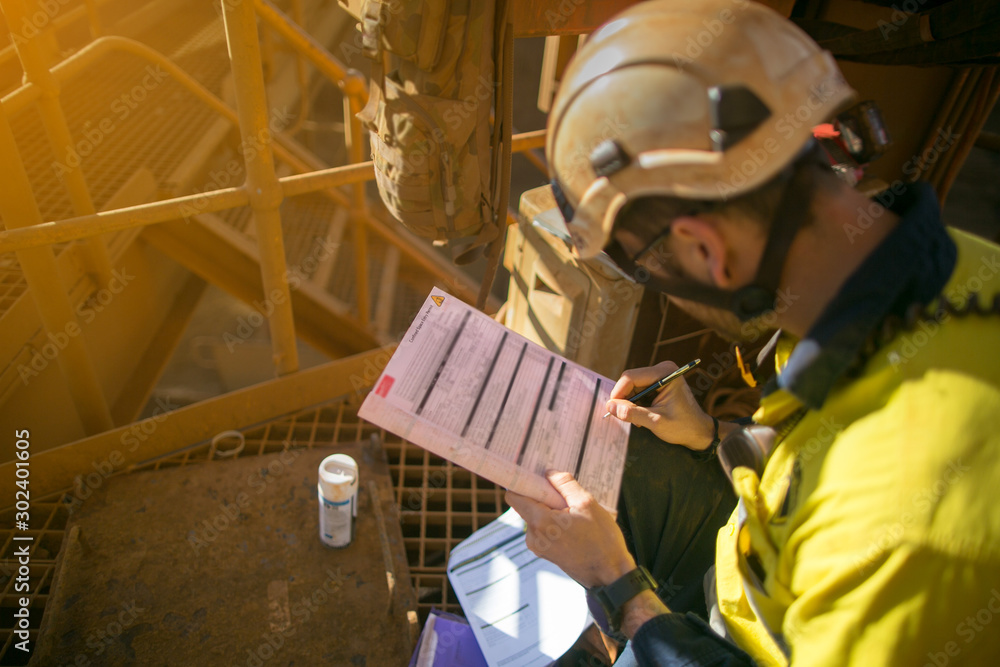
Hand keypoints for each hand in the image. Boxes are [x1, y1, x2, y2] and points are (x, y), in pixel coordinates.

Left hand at [504, 471, 634, 587]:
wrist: (611, 575)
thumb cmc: (602, 541)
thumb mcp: (587, 503)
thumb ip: (565, 484)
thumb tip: (549, 473)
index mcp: (541, 522)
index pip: (514, 496)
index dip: (522, 483)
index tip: (535, 475)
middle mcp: (534, 536)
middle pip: (527, 505)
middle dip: (543, 496)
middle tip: (566, 495)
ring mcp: (538, 547)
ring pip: (537, 517)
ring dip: (551, 510)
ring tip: (575, 514)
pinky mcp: (546, 553)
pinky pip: (544, 529)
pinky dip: (554, 522)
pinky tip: (574, 525)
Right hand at [606, 360, 716, 450]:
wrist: (699, 431)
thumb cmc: (683, 426)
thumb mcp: (655, 422)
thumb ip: (632, 413)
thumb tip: (609, 407)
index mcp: (665, 373)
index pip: (630, 377)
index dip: (618, 393)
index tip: (612, 410)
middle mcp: (662, 369)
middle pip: (630, 381)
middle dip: (625, 400)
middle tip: (628, 418)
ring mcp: (660, 376)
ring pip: (632, 387)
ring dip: (631, 403)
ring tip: (640, 420)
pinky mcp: (658, 383)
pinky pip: (638, 390)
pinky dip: (636, 403)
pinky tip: (644, 415)